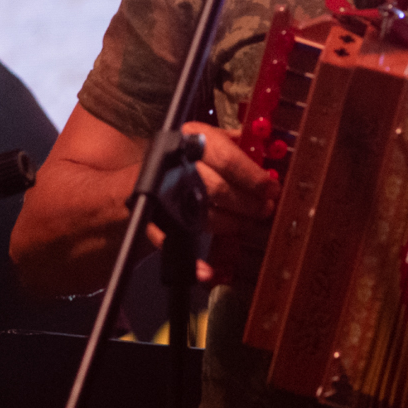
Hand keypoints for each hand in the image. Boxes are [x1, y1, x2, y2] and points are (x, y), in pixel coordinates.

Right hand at [147, 122, 277, 283]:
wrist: (136, 171)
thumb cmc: (182, 155)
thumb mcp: (205, 136)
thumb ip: (233, 141)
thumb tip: (264, 151)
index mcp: (190, 139)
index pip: (227, 159)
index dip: (253, 177)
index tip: (270, 189)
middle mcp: (173, 165)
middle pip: (217, 189)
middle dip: (247, 203)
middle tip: (264, 208)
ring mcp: (160, 194)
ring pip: (202, 215)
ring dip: (231, 224)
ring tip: (246, 223)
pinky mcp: (151, 220)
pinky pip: (170, 242)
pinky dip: (192, 261)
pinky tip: (207, 271)